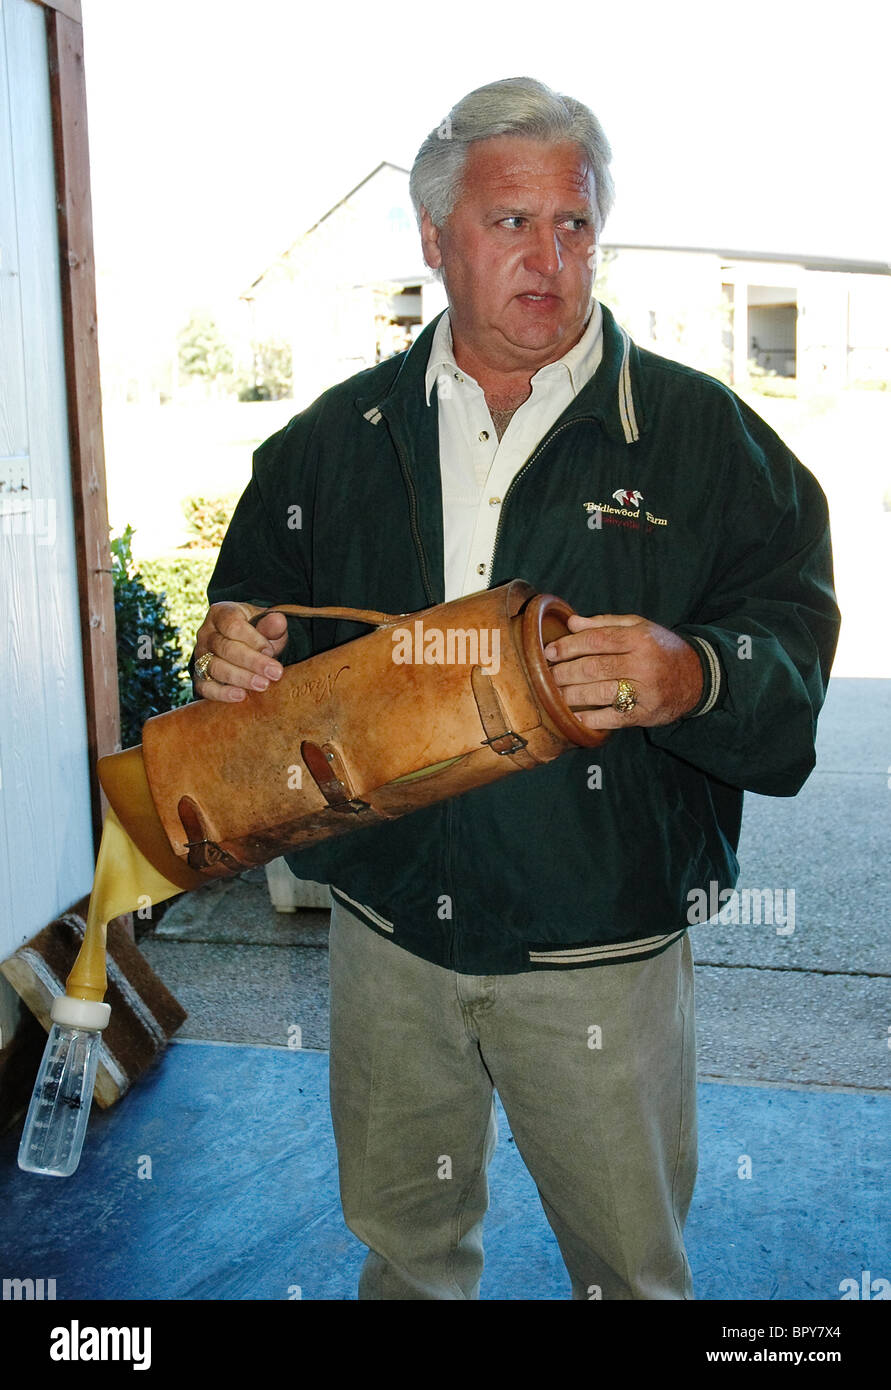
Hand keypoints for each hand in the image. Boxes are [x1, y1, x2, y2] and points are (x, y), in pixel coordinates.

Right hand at [192, 602, 286, 701]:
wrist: (244, 646)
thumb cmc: (257, 633)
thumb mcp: (266, 624)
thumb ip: (272, 624)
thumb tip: (278, 620)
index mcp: (220, 613)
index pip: (233, 625)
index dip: (253, 639)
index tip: (271, 651)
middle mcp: (206, 634)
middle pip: (225, 648)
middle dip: (252, 662)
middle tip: (275, 673)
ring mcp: (200, 656)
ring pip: (215, 668)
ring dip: (241, 678)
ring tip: (263, 685)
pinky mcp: (199, 677)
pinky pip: (205, 687)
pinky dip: (221, 693)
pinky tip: (241, 696)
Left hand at [544, 613, 702, 728]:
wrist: (697, 677)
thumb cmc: (661, 648)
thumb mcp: (639, 627)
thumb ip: (605, 624)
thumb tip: (572, 622)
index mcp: (639, 638)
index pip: (596, 640)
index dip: (568, 646)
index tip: (549, 651)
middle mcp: (642, 664)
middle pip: (593, 667)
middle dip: (565, 672)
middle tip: (547, 675)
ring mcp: (644, 691)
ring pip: (599, 692)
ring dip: (572, 695)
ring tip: (555, 694)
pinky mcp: (645, 714)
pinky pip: (613, 718)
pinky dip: (592, 718)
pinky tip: (577, 717)